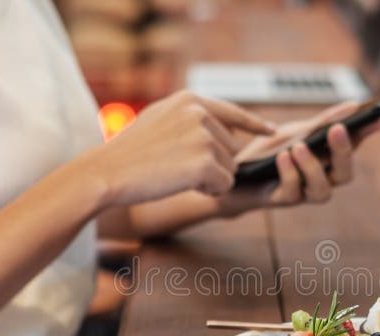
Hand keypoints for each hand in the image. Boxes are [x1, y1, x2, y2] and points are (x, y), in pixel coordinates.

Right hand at [87, 90, 273, 207]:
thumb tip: (224, 129)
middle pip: (232, 148)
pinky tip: (182, 184)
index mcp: (190, 99)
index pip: (233, 111)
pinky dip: (209, 190)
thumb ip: (190, 118)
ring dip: (210, 179)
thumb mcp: (159, 120)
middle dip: (213, 164)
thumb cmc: (129, 153)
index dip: (255, 125)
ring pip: (230, 168)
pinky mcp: (205, 162)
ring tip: (175, 174)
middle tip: (176, 167)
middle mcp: (200, 112)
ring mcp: (203, 136)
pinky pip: (224, 184)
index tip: (272, 132)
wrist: (107, 173)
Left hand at [218, 102, 379, 213]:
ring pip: (322, 190)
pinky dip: (289, 173)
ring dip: (313, 168)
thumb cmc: (269, 153)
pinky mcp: (281, 200)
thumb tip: (355, 106)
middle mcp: (321, 179)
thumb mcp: (295, 132)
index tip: (375, 119)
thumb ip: (323, 123)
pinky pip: (292, 192)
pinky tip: (283, 156)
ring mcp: (303, 193)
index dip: (365, 135)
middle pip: (345, 174)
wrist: (233, 174)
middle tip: (337, 129)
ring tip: (299, 147)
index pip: (353, 148)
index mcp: (328, 160)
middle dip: (343, 152)